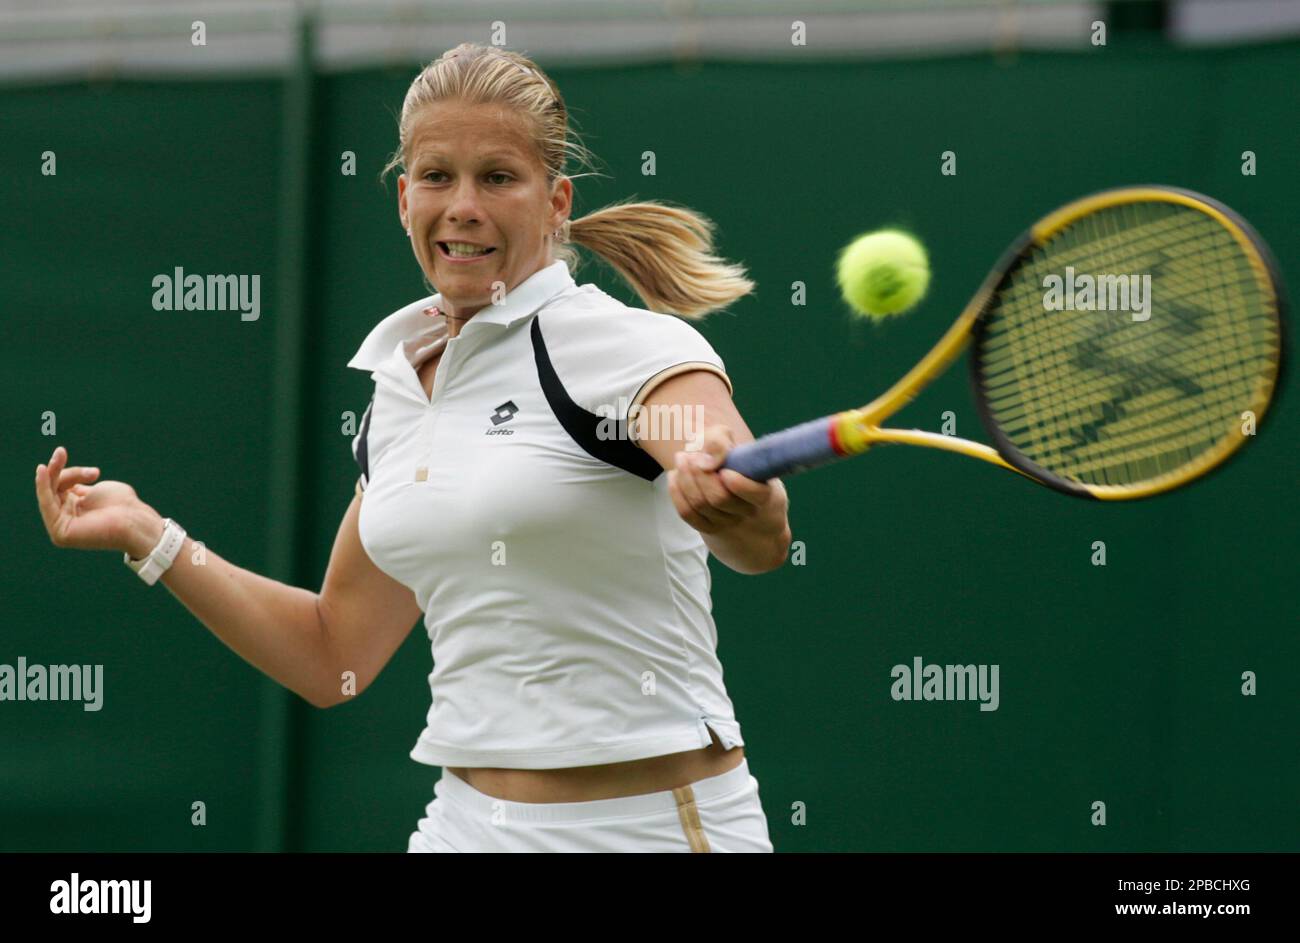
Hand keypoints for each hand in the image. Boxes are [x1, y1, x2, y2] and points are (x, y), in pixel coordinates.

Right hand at [35, 446, 156, 554]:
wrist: (135, 520)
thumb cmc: (124, 505)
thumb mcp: (98, 489)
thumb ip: (78, 485)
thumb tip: (63, 480)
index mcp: (74, 509)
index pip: (61, 486)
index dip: (67, 471)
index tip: (66, 453)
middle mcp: (66, 519)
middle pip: (53, 488)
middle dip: (58, 469)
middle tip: (61, 451)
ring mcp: (61, 527)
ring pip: (49, 493)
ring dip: (54, 473)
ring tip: (59, 454)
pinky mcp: (60, 533)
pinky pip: (46, 505)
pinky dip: (42, 486)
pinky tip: (41, 471)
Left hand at [667, 424, 787, 535]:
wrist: (734, 492)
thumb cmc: (737, 465)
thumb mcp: (732, 444)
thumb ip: (720, 442)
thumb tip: (707, 462)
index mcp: (764, 492)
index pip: (755, 494)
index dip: (739, 484)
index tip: (725, 471)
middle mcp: (746, 512)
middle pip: (719, 498)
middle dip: (700, 474)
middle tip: (692, 455)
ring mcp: (725, 522)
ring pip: (699, 504)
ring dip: (685, 478)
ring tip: (682, 458)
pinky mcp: (706, 527)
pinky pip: (686, 513)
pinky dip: (676, 491)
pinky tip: (675, 475)